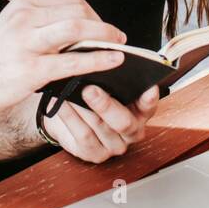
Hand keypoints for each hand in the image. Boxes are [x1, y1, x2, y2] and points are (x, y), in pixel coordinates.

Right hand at [0, 0, 126, 117]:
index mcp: (23, 5)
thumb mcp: (13, 29)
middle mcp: (26, 18)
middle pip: (79, 11)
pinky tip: (113, 60)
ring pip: (78, 29)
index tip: (102, 27)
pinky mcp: (32, 68)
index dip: (93, 13)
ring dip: (106, 35)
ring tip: (119, 44)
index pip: (71, 1)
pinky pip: (74, 60)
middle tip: (115, 37)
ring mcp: (28, 43)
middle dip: (102, 24)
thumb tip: (79, 33)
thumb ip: (42, 25)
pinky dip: (99, 59)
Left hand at [42, 85, 159, 163]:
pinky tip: (59, 104)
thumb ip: (112, 75)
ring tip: (69, 92)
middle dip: (105, 105)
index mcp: (141, 111)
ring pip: (99, 127)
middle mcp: (132, 130)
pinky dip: (69, 117)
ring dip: (82, 108)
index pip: (149, 104)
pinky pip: (83, 135)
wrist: (71, 118)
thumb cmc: (93, 96)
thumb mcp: (107, 85)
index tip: (147, 88)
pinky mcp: (96, 154)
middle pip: (123, 122)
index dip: (149, 98)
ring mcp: (115, 145)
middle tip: (89, 90)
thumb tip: (110, 53)